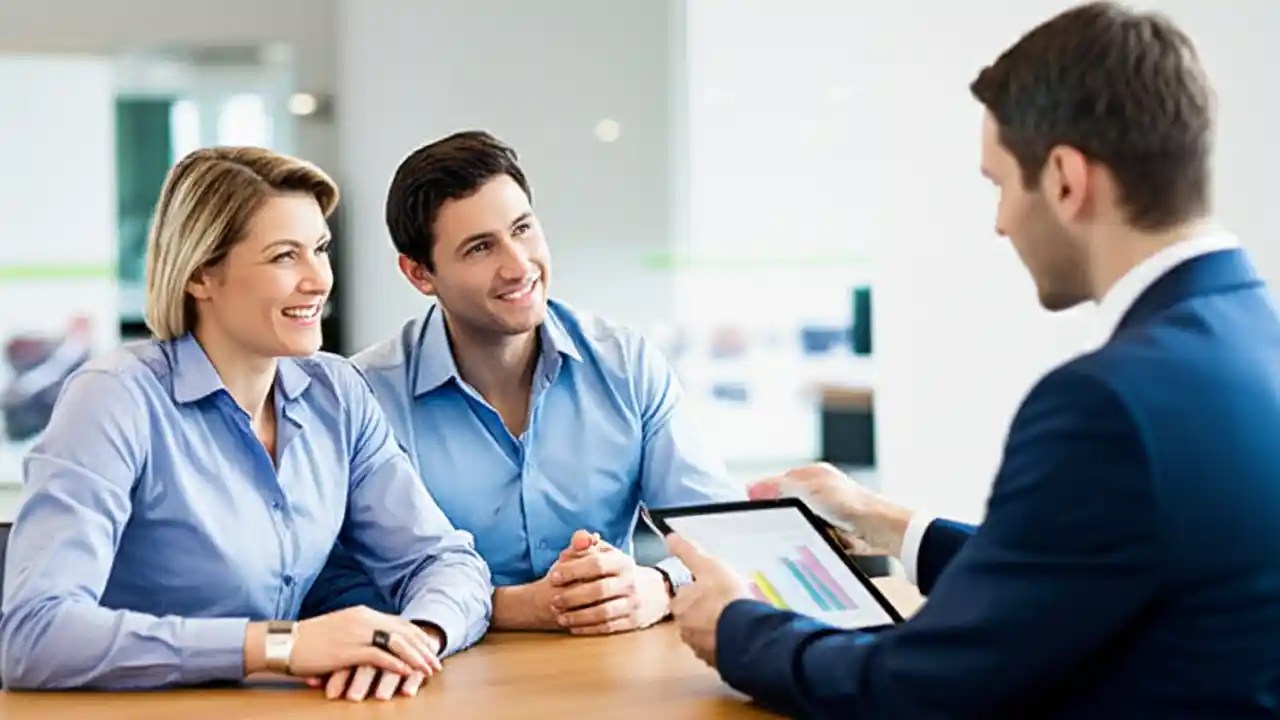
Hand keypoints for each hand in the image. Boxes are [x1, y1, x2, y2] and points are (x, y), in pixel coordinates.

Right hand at [302, 625, 443, 701]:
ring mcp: (357, 633)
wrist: (284, 642)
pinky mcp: (349, 650)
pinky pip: (380, 656)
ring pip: (397, 643)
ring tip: (428, 670)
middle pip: (403, 631)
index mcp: (363, 613)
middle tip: (436, 662)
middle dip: (423, 648)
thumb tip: (378, 645)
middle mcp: (364, 619)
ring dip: (416, 657)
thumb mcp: (340, 629)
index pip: (399, 622)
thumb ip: (360, 632)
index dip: (417, 636)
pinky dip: (397, 665)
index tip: (430, 648)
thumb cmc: (309, 640)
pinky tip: (407, 673)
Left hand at [547, 530, 669, 634]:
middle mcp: (630, 582)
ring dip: (579, 616)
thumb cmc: (620, 571)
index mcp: (623, 562)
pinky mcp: (633, 622)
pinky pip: (609, 627)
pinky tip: (573, 628)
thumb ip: (588, 544)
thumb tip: (577, 538)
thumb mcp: (607, 554)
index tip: (553, 576)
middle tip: (553, 600)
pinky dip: (589, 629)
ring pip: (604, 612)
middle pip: (599, 590)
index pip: (597, 564)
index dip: (573, 570)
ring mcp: (633, 604)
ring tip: (559, 616)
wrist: (655, 592)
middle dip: (573, 596)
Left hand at [664, 534, 749, 666]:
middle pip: (692, 617)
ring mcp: (701, 648)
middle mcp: (685, 629)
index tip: (709, 591)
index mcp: (680, 606)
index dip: (696, 592)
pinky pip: (719, 649)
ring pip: (705, 635)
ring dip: (716, 628)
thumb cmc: (725, 596)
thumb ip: (687, 552)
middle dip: (705, 612)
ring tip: (736, 619)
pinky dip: (727, 643)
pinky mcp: (717, 661)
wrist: (746, 633)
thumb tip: (669, 537)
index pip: (682, 597)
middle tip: (725, 603)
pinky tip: (740, 635)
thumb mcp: (707, 566)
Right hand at [750, 462, 913, 556]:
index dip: (764, 493)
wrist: (882, 529)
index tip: (750, 507)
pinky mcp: (832, 532)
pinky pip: (809, 536)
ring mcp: (826, 512)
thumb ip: (780, 487)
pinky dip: (805, 541)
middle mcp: (819, 491)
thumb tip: (752, 487)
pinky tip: (801, 546)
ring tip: (782, 536)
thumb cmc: (851, 504)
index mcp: (814, 475)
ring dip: (791, 529)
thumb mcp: (809, 490)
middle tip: (764, 524)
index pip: (779, 481)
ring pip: (797, 521)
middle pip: (787, 502)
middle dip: (777, 513)